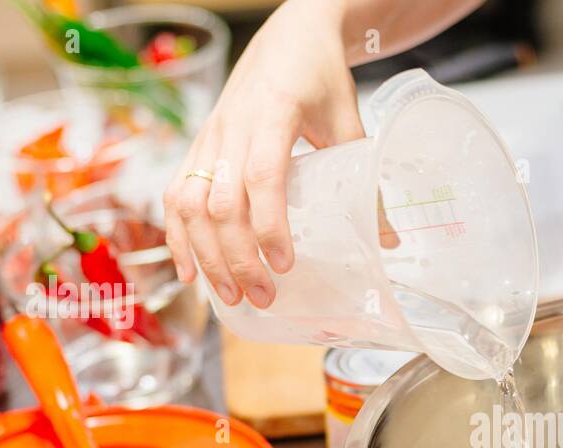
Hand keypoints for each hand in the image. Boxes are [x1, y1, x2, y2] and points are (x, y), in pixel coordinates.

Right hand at [164, 0, 362, 308]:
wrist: (289, 35)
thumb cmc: (320, 75)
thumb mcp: (349, 121)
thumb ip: (364, 178)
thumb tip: (387, 240)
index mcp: (273, 113)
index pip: (263, 177)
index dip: (270, 225)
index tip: (285, 264)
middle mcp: (232, 126)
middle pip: (221, 203)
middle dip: (238, 258)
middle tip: (264, 297)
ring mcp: (209, 137)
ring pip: (191, 204)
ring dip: (207, 256)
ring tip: (232, 297)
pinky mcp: (198, 146)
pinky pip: (176, 195)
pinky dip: (177, 237)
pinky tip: (189, 273)